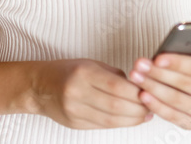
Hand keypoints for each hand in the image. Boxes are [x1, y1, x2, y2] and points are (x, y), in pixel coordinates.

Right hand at [32, 59, 152, 129]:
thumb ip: (114, 75)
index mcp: (83, 73)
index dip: (137, 92)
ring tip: (144, 114)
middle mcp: (77, 92)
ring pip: (111, 119)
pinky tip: (129, 119)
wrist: (39, 86)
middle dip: (138, 108)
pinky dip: (119, 123)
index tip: (149, 92)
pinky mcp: (75, 123)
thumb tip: (139, 86)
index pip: (117, 86)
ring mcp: (75, 110)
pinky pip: (103, 125)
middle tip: (151, 105)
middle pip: (116, 105)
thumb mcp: (90, 64)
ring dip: (132, 119)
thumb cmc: (67, 71)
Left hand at [128, 33, 190, 128]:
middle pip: (183, 85)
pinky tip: (143, 95)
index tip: (157, 57)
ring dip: (153, 88)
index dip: (177, 63)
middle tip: (139, 65)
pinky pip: (172, 116)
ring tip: (136, 77)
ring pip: (175, 101)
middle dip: (158, 74)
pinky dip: (157, 106)